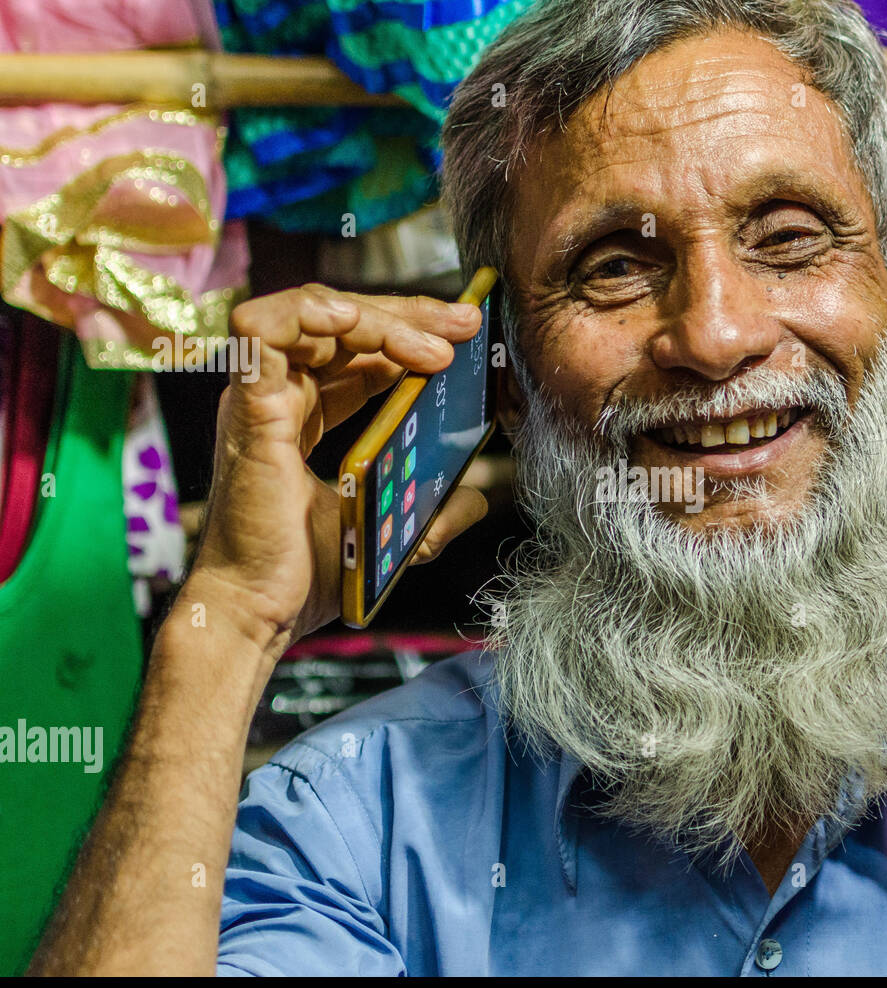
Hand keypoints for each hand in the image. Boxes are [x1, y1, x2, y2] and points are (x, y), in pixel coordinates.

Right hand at [187, 284, 488, 650]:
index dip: (408, 334)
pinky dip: (309, 313)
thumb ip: (432, 514)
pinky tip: (357, 322)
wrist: (262, 614)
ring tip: (432, 346)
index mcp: (304, 416)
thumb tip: (475, 496)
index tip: (465, 337)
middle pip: (340, 323)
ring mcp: (259, 400)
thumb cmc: (307, 579)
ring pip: (309, 314)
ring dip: (376, 315)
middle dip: (407, 314)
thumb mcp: (391, 534)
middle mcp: (278, 398)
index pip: (357, 351)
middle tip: (464, 325)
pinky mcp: (249, 411)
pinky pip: (261, 331)